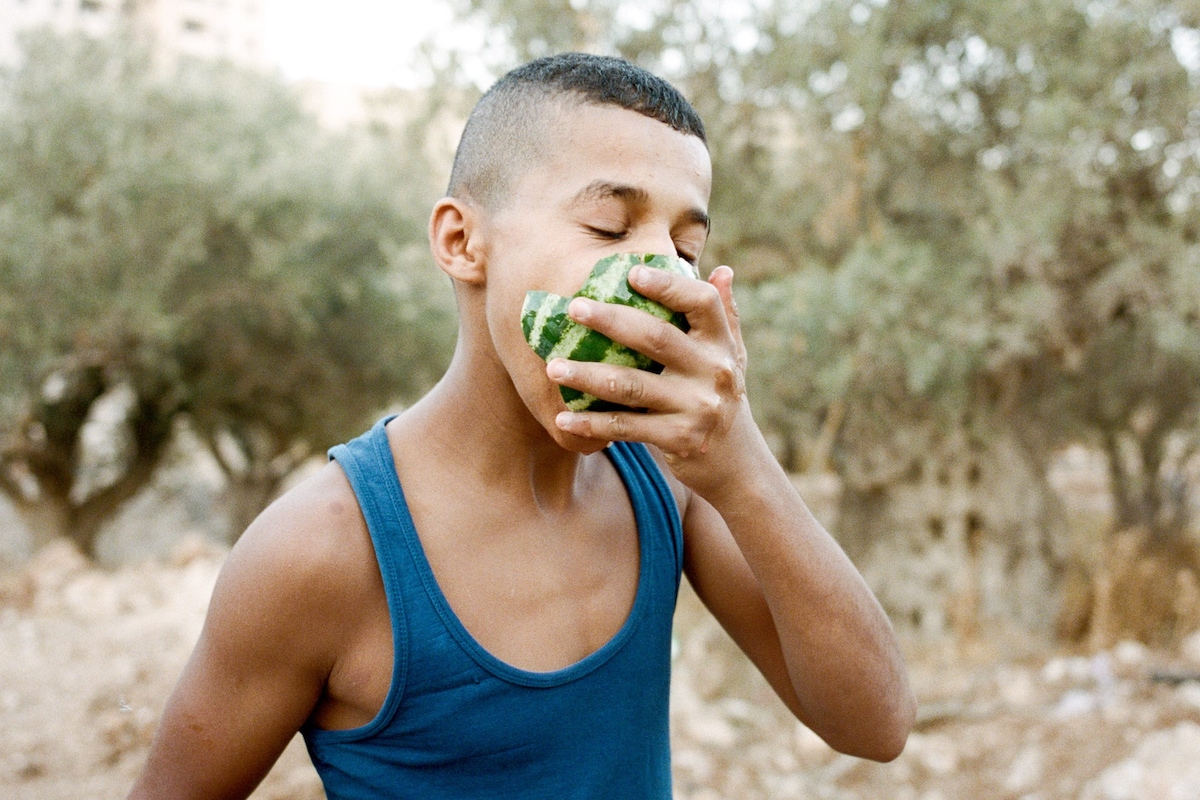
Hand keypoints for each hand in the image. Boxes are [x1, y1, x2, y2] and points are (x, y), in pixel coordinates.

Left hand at [547, 264, 756, 491]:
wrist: (736, 462)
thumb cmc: (721, 395)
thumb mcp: (733, 356)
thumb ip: (725, 315)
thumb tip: (723, 269)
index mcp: (722, 343)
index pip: (702, 302)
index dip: (668, 284)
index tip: (632, 273)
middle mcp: (714, 372)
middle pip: (656, 337)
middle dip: (611, 320)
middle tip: (573, 307)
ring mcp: (697, 407)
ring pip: (631, 385)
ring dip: (587, 375)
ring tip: (552, 367)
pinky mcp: (678, 439)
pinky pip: (625, 427)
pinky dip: (592, 424)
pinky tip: (563, 420)